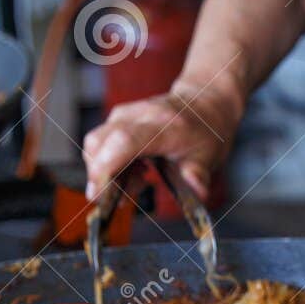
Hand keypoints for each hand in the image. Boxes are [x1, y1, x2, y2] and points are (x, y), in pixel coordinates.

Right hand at [82, 80, 244, 202]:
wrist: (203, 104)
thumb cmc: (205, 131)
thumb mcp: (208, 156)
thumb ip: (198, 175)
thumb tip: (199, 192)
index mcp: (163, 125)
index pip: (123, 141)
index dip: (105, 168)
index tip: (98, 193)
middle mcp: (138, 116)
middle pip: (98, 143)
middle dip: (98, 177)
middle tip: (117, 199)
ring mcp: (124, 115)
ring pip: (96, 145)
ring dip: (106, 173)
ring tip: (136, 184)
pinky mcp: (118, 120)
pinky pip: (102, 145)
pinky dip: (110, 166)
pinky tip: (134, 175)